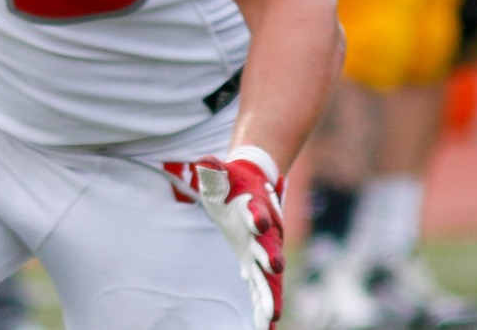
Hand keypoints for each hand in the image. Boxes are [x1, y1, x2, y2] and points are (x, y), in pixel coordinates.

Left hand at [187, 148, 285, 329]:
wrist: (252, 188)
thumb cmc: (233, 183)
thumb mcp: (220, 175)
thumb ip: (214, 172)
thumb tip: (203, 163)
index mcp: (256, 208)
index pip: (257, 212)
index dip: (258, 216)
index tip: (258, 222)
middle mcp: (265, 234)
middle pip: (270, 247)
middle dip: (271, 257)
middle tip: (274, 267)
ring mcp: (264, 252)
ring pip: (270, 276)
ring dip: (271, 294)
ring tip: (272, 317)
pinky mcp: (258, 265)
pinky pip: (263, 289)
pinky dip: (265, 307)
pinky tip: (266, 329)